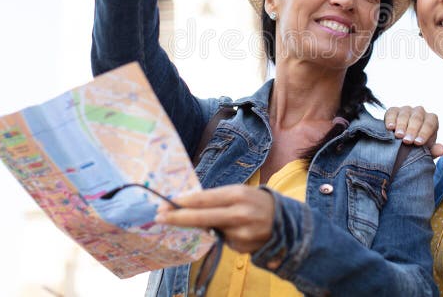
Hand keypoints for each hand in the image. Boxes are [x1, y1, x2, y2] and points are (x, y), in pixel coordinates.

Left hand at [155, 185, 274, 253]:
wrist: (284, 221)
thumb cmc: (253, 202)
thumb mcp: (237, 193)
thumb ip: (215, 200)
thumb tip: (185, 206)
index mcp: (238, 194)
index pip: (204, 199)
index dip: (182, 202)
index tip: (165, 204)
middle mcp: (240, 214)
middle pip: (201, 217)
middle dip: (177, 218)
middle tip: (159, 216)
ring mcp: (241, 233)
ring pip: (210, 231)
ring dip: (205, 228)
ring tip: (219, 221)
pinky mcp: (242, 248)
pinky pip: (223, 242)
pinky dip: (223, 237)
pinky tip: (236, 232)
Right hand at [385, 106, 442, 157]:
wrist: (402, 143)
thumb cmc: (417, 146)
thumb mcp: (425, 151)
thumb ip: (433, 151)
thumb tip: (441, 150)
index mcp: (431, 120)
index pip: (430, 124)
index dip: (424, 133)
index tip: (418, 143)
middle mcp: (420, 112)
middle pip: (417, 118)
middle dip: (412, 130)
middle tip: (407, 141)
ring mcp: (406, 110)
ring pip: (405, 114)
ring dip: (401, 125)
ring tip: (398, 135)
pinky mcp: (394, 110)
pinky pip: (392, 112)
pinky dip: (390, 119)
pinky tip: (389, 127)